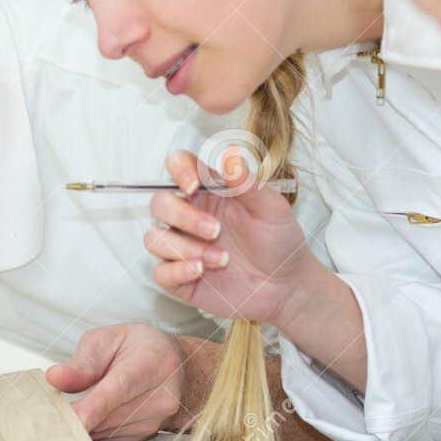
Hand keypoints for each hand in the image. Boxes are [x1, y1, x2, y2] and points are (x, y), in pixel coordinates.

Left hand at [46, 324, 187, 440]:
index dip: (96, 406)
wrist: (175, 367)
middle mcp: (161, 396)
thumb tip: (55, 378)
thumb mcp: (106, 340)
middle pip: (110, 415)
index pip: (121, 388)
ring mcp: (155, 421)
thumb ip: (81, 362)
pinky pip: (108, 439)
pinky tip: (89, 414)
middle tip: (48, 411)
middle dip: (76, 416)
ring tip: (70, 406)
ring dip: (83, 423)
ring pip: (106, 430)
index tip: (74, 420)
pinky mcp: (143, 437)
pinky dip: (93, 429)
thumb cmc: (136, 348)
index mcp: (153, 362)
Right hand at [147, 149, 319, 325]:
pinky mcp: (180, 277)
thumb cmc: (279, 241)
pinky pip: (160, 272)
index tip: (192, 185)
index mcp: (208, 192)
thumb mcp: (272, 208)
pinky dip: (178, 270)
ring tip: (221, 259)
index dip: (177, 170)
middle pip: (159, 203)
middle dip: (183, 216)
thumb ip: (247, 183)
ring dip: (184, 248)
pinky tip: (201, 271)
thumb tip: (230, 155)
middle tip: (216, 230)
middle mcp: (189, 216)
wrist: (286, 284)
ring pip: (154, 238)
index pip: (178, 166)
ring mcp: (182, 246)